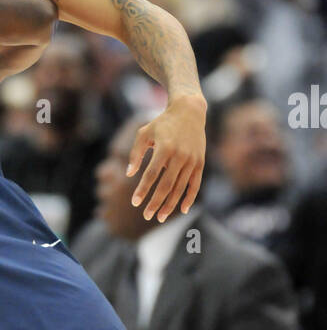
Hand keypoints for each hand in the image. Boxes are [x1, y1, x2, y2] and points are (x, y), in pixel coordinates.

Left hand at [127, 94, 206, 221]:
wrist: (189, 112)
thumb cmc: (162, 124)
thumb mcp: (143, 133)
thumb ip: (135, 153)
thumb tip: (129, 174)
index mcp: (165, 148)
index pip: (151, 175)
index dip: (143, 190)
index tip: (135, 203)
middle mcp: (180, 155)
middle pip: (166, 185)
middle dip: (156, 203)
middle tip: (146, 216)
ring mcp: (192, 160)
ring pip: (180, 188)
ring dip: (170, 205)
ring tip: (160, 218)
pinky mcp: (200, 163)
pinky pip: (195, 185)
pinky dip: (189, 198)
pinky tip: (183, 210)